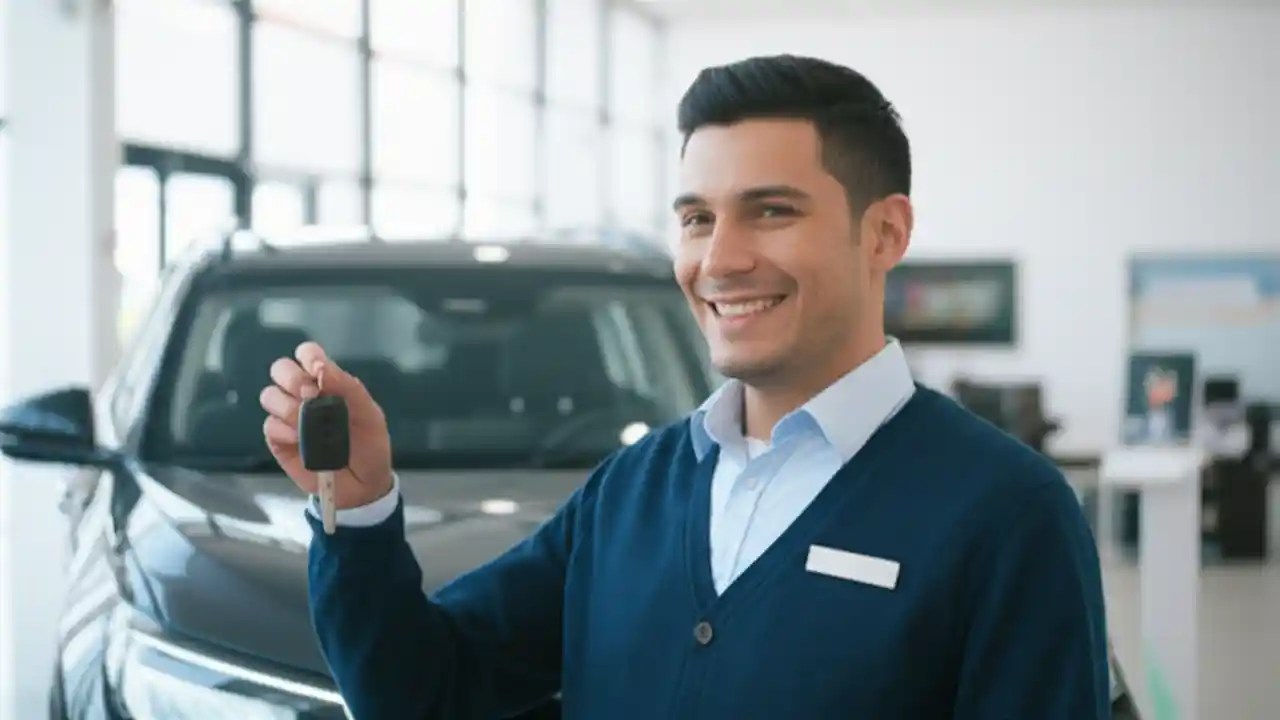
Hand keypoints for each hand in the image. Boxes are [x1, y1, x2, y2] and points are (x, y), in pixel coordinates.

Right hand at [260, 341, 393, 509]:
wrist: (363, 486)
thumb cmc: (369, 446)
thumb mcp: (370, 415)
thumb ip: (349, 388)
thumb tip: (322, 367)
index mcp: (329, 383)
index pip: (308, 355)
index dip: (308, 356)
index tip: (317, 371)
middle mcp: (305, 395)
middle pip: (281, 369)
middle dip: (292, 378)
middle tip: (310, 396)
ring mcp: (289, 418)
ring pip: (269, 396)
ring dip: (287, 406)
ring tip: (306, 423)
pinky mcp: (279, 442)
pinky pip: (269, 426)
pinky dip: (283, 431)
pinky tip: (300, 441)